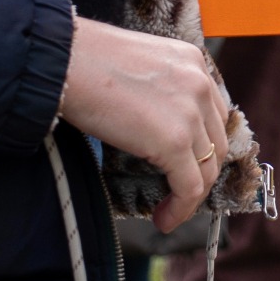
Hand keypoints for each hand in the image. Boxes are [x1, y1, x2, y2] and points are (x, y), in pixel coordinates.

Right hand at [59, 21, 229, 232]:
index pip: (213, 112)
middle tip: (178, 191)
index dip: (203, 144)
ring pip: (207, 168)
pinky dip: (180, 209)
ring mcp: (190, 113)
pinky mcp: (174, 142)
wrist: (63, 61)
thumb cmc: (83, 62)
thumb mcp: (136, 66)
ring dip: (191, 196)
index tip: (187, 164)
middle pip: (216, 141)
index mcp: (191, 62)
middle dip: (201, 171)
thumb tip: (151, 122)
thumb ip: (157, 88)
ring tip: (169, 211)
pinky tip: (164, 219)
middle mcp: (199, 84)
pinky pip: (189, 187)